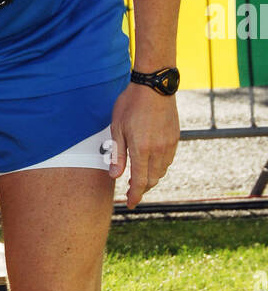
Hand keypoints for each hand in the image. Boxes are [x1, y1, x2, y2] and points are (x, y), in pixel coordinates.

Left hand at [108, 83, 178, 208]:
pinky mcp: (175, 138)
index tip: (130, 204)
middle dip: (141, 188)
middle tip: (130, 190)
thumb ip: (117, 154)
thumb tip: (115, 176)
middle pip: (152, 180)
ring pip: (161, 171)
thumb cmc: (131, 104)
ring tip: (139, 177)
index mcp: (142, 149)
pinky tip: (151, 162)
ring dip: (151, 178)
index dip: (135, 195)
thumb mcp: (117, 128)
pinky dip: (159, 167)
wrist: (155, 86)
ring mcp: (169, 144)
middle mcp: (158, 150)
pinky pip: (168, 160)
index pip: (139, 181)